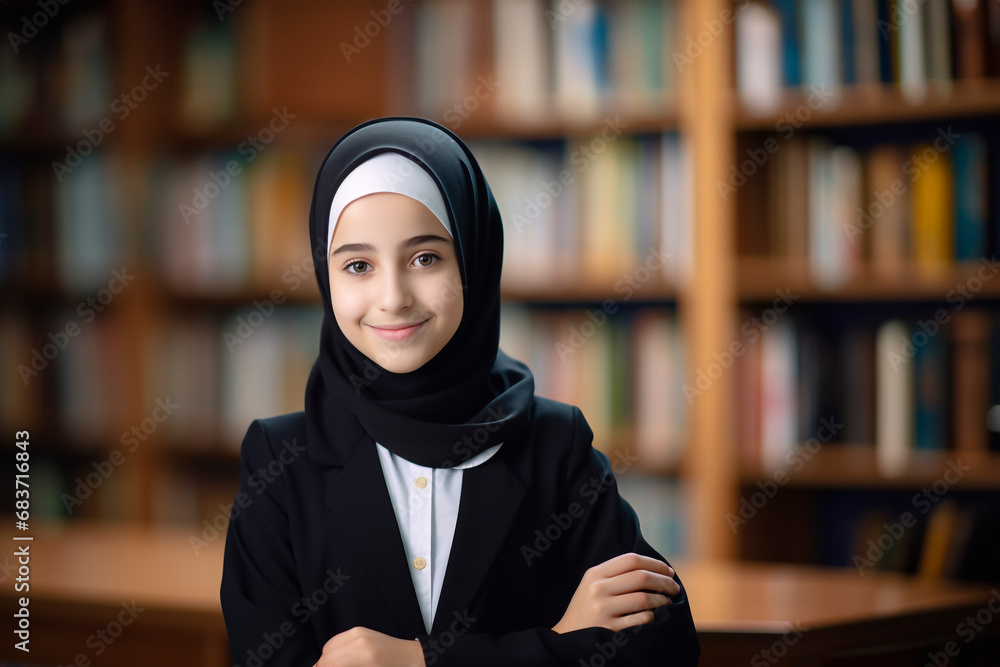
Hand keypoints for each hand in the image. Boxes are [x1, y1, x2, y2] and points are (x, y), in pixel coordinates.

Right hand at [314, 627, 424, 666]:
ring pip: (328, 648)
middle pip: (326, 657)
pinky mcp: (359, 630)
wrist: (410, 658)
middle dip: (322, 666)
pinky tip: (338, 661)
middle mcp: (358, 640)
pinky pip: (336, 641)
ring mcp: (358, 632)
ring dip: (326, 660)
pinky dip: (332, 652)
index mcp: (363, 655)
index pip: (329, 664)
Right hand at [552, 552, 679, 633]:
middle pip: (640, 576)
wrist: (569, 638)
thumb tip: (654, 567)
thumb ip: (615, 574)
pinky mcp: (609, 629)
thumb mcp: (593, 585)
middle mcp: (597, 589)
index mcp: (595, 574)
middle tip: (675, 588)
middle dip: (664, 581)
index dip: (655, 563)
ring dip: (663, 600)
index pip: (631, 559)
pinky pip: (641, 619)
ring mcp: (602, 609)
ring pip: (644, 598)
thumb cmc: (588, 609)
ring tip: (668, 602)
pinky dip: (652, 617)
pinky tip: (654, 617)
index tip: (669, 571)